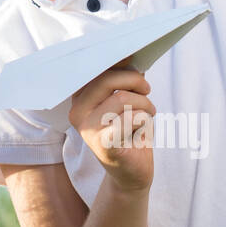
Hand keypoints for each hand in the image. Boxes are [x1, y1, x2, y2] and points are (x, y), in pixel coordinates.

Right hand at [68, 57, 155, 193]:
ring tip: (148, 113)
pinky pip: (132, 118)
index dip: (115, 62)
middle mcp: (77, 113)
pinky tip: (142, 131)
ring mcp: (88, 130)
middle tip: (147, 89)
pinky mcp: (104, 144)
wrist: (132, 174)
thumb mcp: (125, 102)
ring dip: (144, 104)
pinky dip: (144, 121)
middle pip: (107, 81)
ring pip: (122, 99)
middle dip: (135, 82)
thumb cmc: (129, 133)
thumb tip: (130, 52)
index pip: (94, 70)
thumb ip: (124, 80)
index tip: (132, 57)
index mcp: (78, 99)